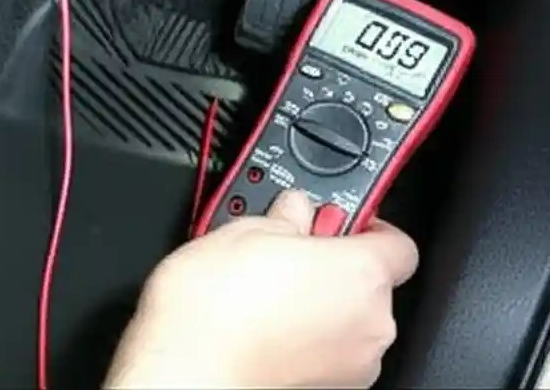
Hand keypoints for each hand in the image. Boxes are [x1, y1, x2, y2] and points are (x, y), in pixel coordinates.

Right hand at [105, 191, 418, 388]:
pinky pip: (330, 353)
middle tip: (286, 257)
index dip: (365, 228)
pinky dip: (307, 340)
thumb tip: (292, 213)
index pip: (397, 243)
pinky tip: (264, 329)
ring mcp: (354, 364)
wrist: (188, 372)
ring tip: (265, 298)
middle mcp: (371, 323)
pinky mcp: (331, 388)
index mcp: (360, 273)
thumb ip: (282, 219)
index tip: (333, 223)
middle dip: (331, 267)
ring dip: (319, 306)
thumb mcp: (240, 234)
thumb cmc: (212, 312)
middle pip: (369, 284)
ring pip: (349, 321)